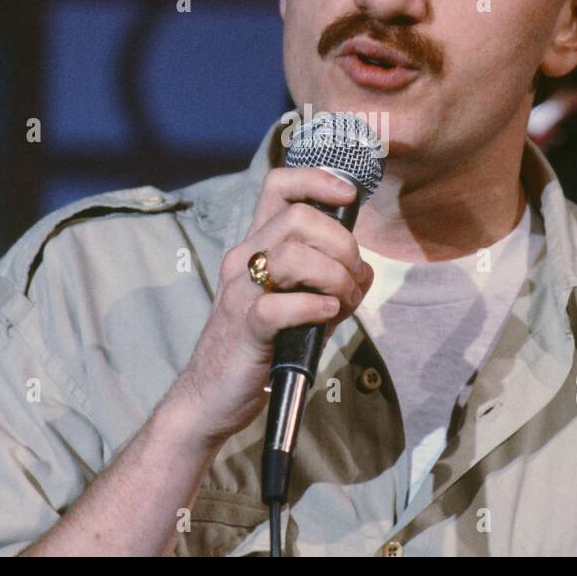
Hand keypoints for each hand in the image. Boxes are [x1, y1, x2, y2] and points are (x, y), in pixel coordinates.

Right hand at [171, 167, 374, 443]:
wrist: (211, 396)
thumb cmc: (262, 347)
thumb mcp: (300, 304)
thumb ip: (330, 281)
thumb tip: (365, 270)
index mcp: (256, 245)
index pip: (279, 185)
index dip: (317, 180)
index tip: (348, 196)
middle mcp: (243, 259)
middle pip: (299, 216)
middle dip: (341, 243)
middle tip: (352, 277)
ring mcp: (240, 292)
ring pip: (294, 255)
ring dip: (335, 276)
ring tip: (343, 301)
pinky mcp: (245, 327)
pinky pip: (282, 305)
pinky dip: (316, 307)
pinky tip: (326, 317)